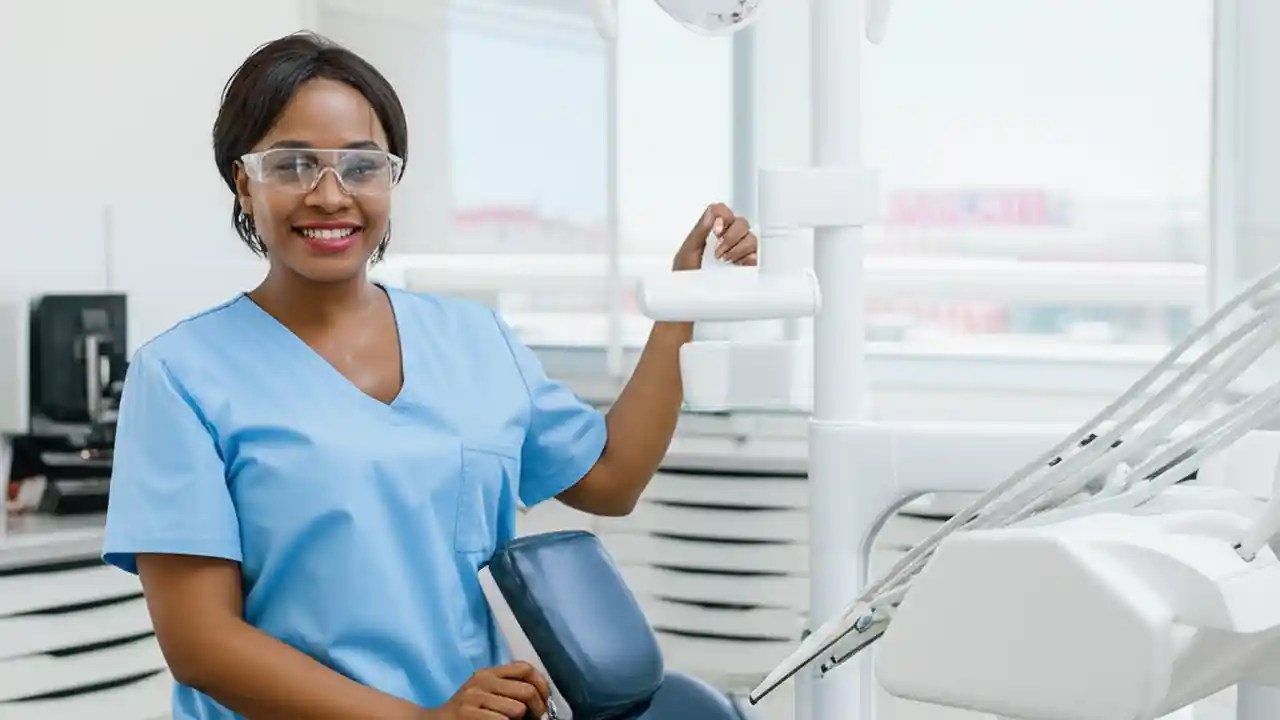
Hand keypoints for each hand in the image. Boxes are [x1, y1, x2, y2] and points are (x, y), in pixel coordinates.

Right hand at [431, 662, 550, 718]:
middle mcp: (481, 681)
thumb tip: (542, 697)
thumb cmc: (466, 712)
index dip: (542, 686)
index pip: (525, 668)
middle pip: (526, 690)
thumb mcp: (485, 692)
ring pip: (517, 709)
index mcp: (488, 672)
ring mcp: (473, 697)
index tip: (545, 703)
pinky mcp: (467, 714)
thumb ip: (508, 688)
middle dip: (538, 709)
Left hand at [672, 203, 758, 270]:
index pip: (723, 212)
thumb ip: (700, 231)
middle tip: (718, 251)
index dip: (723, 216)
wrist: (692, 297)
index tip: (716, 231)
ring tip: (724, 261)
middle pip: (741, 223)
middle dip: (731, 236)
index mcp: (711, 231)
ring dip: (738, 248)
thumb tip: (712, 214)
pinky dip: (748, 259)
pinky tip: (736, 266)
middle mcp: (727, 239)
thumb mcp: (688, 252)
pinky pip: (756, 255)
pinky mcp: (748, 266)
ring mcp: (739, 252)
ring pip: (750, 238)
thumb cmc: (685, 277)